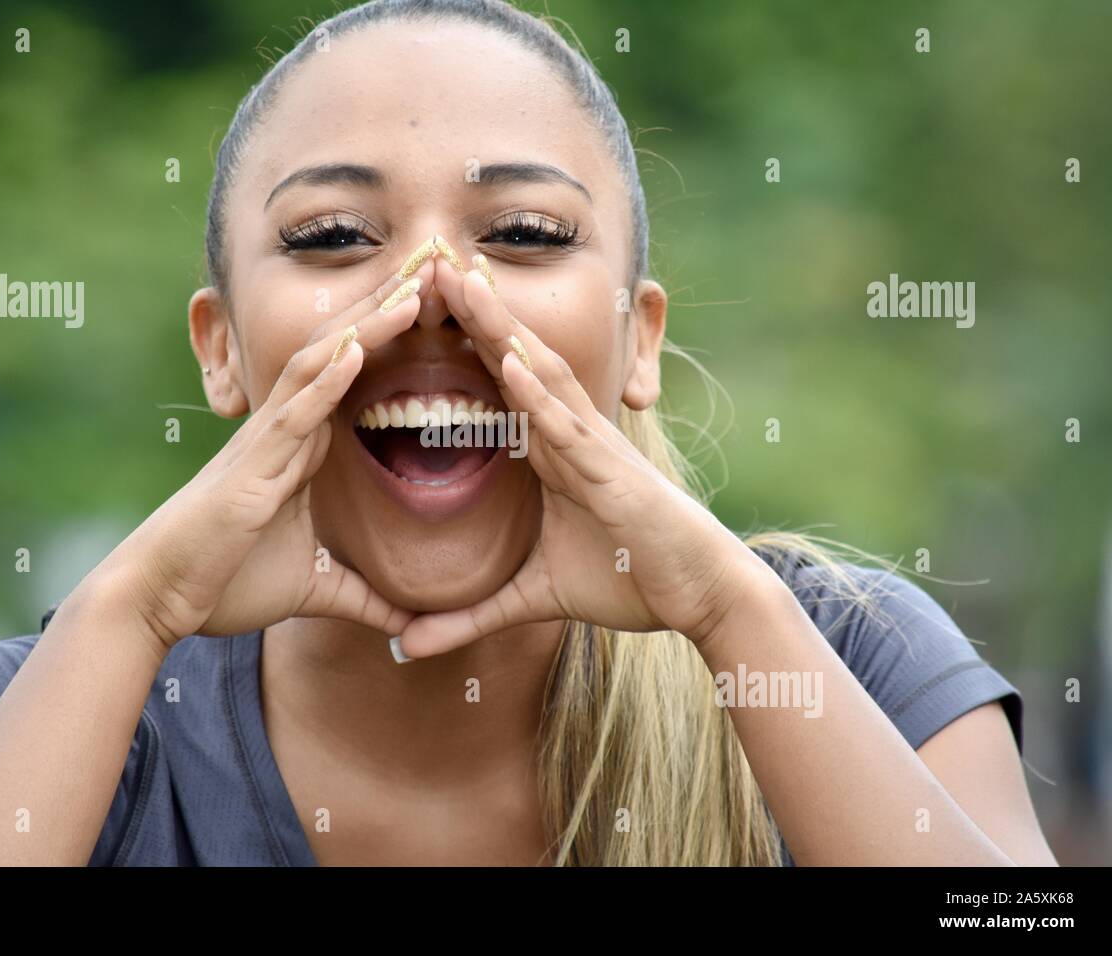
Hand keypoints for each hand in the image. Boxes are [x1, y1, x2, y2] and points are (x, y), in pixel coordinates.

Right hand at [90, 266, 432, 648]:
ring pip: (322, 367)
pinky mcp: (251, 468)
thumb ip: (363, 599)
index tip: (440, 303)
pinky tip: (359, 346)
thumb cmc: (227, 583)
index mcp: (302, 447)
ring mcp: (266, 443)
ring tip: (416, 286)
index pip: (356, 376)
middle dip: (390, 308)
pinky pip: (294, 413)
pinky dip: (326, 379)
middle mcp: (287, 431)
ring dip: (369, 325)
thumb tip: (410, 624)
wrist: (158, 599)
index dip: (394, 336)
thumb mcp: (316, 591)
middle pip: (345, 352)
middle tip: (439, 261)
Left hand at [397, 257, 764, 657]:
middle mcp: (569, 435)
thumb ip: (472, 615)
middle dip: (472, 311)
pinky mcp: (613, 473)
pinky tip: (506, 359)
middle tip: (427, 260)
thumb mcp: (535, 600)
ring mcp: (593, 448)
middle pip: (511, 360)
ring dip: (497, 328)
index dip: (462, 342)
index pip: (497, 385)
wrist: (701, 594)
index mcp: (550, 451)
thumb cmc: (630, 580)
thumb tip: (410, 645)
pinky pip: (568, 427)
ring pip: (538, 376)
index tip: (418, 303)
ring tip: (458, 280)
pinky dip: (537, 394)